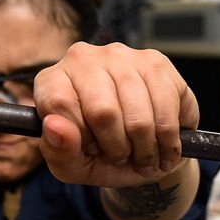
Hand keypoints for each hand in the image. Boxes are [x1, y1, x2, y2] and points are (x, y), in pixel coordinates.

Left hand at [34, 42, 199, 188]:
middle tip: (122, 157)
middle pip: (102, 111)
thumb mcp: (70, 165)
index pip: (59, 103)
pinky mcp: (155, 61)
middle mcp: (82, 58)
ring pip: (136, 115)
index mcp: (51, 81)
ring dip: (145, 147)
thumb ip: (57, 150)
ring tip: (144, 156)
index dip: (79, 137)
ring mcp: (120, 55)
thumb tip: (54, 125)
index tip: (90, 149)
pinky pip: (165, 108)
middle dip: (117, 148)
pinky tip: (164, 146)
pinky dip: (168, 138)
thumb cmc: (98, 156)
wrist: (141, 153)